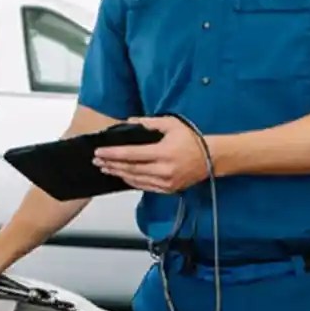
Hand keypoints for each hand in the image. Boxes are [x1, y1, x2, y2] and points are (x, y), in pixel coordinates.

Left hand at [93, 116, 208, 193]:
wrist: (212, 158)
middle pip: (130, 169)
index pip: (131, 154)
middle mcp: (163, 170)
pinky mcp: (169, 189)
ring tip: (106, 168)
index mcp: (163, 153)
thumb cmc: (192, 139)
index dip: (113, 154)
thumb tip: (131, 121)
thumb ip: (150, 122)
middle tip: (97, 161)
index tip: (100, 152)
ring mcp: (166, 182)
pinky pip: (145, 187)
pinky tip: (123, 176)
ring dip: (119, 174)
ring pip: (136, 180)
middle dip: (111, 165)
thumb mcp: (172, 124)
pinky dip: (132, 182)